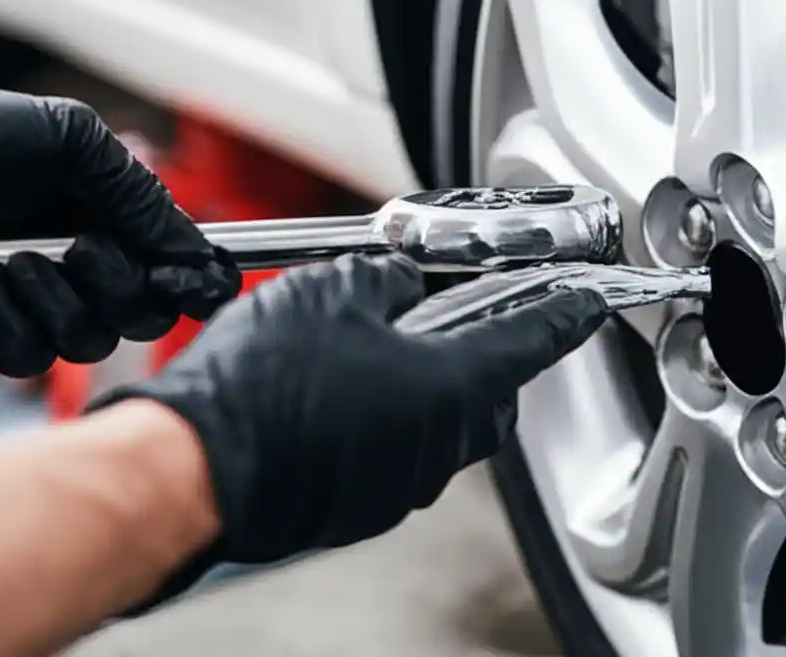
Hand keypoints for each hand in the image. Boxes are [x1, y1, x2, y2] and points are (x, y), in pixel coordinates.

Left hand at [0, 16, 240, 376]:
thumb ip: (140, 196)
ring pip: (85, 345)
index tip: (178, 279)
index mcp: (116, 223)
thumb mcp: (73, 141)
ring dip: (57, 303)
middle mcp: (85, 269)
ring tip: (15, 256)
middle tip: (81, 247)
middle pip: (142, 321)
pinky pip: (21, 356)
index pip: (181, 277)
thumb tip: (195, 250)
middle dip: (118, 289)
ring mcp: (38, 301)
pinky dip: (4, 318)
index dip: (194, 287)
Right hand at [90, 254, 608, 565]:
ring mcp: (403, 483)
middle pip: (492, 388)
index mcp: (454, 384)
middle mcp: (441, 443)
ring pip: (441, 424)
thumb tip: (400, 281)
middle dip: (483, 348)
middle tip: (453, 313)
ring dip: (425, 384)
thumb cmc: (260, 385)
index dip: (568, 309)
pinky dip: (386, 421)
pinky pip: (396, 454)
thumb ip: (389, 279)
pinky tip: (338, 395)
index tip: (591, 299)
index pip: (534, 337)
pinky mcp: (362, 507)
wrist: (194, 471)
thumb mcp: (333, 291)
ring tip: (376, 349)